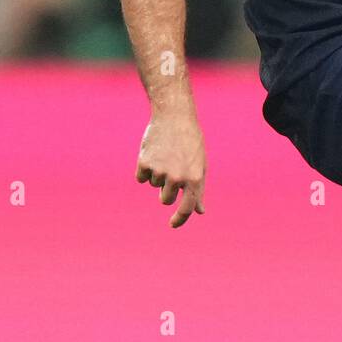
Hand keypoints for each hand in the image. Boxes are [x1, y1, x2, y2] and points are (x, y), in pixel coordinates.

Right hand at [136, 113, 205, 227]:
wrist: (174, 117)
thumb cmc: (191, 142)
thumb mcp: (200, 164)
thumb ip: (198, 189)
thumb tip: (199, 211)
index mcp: (194, 179)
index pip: (186, 208)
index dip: (179, 219)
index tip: (173, 224)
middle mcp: (177, 178)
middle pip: (165, 199)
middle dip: (166, 190)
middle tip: (171, 170)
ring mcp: (160, 171)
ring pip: (154, 185)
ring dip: (158, 174)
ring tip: (166, 155)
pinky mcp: (144, 164)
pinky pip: (141, 177)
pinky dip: (145, 169)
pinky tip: (153, 153)